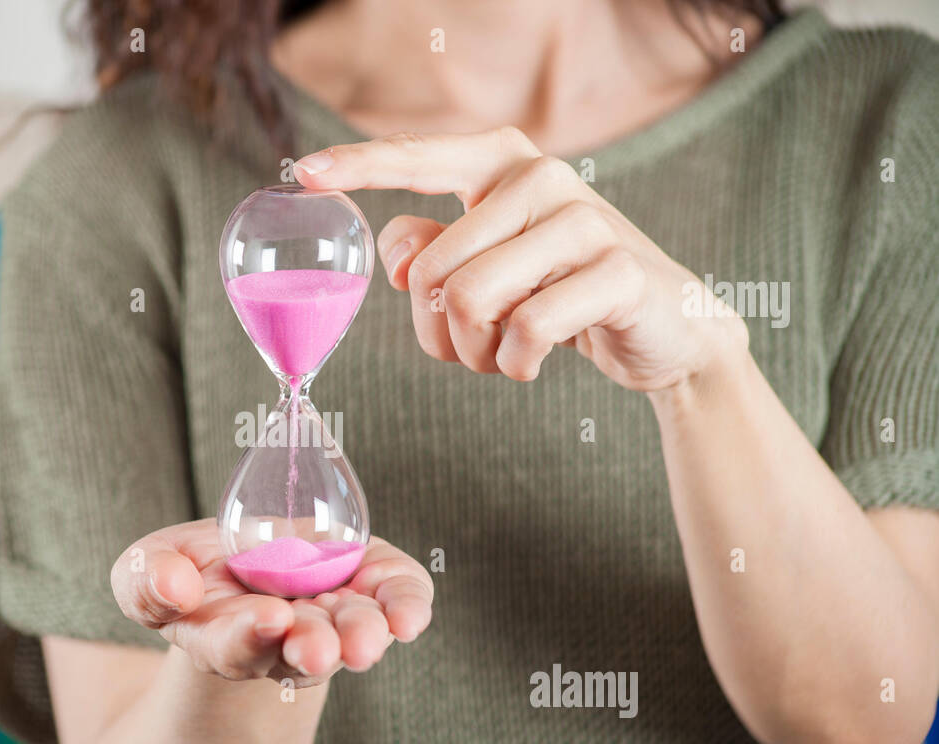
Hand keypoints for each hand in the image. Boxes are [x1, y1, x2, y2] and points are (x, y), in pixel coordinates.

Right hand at [111, 518, 432, 686]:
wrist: (251, 555)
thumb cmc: (195, 570)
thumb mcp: (150, 565)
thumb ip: (145, 580)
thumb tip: (176, 586)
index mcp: (226, 640)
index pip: (234, 648)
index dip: (248, 635)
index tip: (266, 618)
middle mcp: (288, 640)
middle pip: (302, 654)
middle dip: (310, 649)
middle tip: (317, 650)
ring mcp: (336, 617)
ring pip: (355, 634)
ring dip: (362, 635)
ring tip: (366, 640)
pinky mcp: (374, 585)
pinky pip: (401, 600)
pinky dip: (408, 604)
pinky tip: (409, 616)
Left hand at [293, 128, 748, 392]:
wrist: (662, 329)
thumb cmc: (558, 292)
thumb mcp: (488, 269)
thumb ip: (432, 251)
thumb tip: (400, 258)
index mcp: (503, 163)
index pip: (417, 157)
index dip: (357, 166)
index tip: (302, 173)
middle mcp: (542, 176)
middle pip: (433, 270)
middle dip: (440, 331)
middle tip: (474, 345)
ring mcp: (584, 220)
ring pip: (471, 302)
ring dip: (475, 353)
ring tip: (503, 354)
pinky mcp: (617, 271)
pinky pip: (525, 330)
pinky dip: (516, 365)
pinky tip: (532, 362)